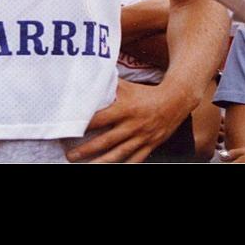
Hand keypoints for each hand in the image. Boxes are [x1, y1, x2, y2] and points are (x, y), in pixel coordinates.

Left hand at [69, 79, 194, 162]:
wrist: (176, 100)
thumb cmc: (147, 93)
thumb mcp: (128, 86)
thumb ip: (109, 84)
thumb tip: (91, 75)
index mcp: (125, 109)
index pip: (100, 119)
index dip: (84, 125)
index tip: (69, 130)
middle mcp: (132, 125)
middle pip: (105, 141)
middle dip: (86, 150)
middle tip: (70, 156)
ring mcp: (141, 137)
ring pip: (118, 154)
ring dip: (101, 162)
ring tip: (85, 167)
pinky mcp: (149, 145)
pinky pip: (135, 159)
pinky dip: (125, 165)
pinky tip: (112, 169)